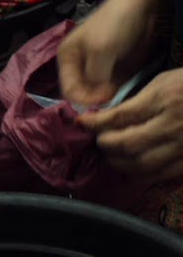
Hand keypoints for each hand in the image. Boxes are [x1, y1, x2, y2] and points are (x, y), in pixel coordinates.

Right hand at [58, 0, 155, 105]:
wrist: (140, 6)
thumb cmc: (114, 24)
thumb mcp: (100, 50)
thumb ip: (95, 76)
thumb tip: (98, 98)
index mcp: (66, 58)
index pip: (69, 90)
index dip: (86, 98)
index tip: (107, 96)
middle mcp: (78, 65)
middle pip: (83, 92)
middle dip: (96, 98)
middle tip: (115, 96)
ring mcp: (96, 67)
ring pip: (97, 91)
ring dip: (108, 96)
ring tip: (121, 91)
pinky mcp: (113, 67)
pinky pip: (111, 86)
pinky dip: (118, 90)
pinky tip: (126, 87)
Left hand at [77, 68, 182, 183]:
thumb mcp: (163, 82)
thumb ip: (136, 101)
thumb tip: (105, 118)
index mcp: (166, 99)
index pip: (122, 116)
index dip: (97, 122)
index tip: (83, 123)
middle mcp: (176, 125)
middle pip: (129, 144)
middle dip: (106, 145)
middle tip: (98, 142)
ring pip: (144, 164)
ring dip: (120, 163)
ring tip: (110, 156)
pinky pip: (162, 174)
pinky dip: (142, 174)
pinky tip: (131, 168)